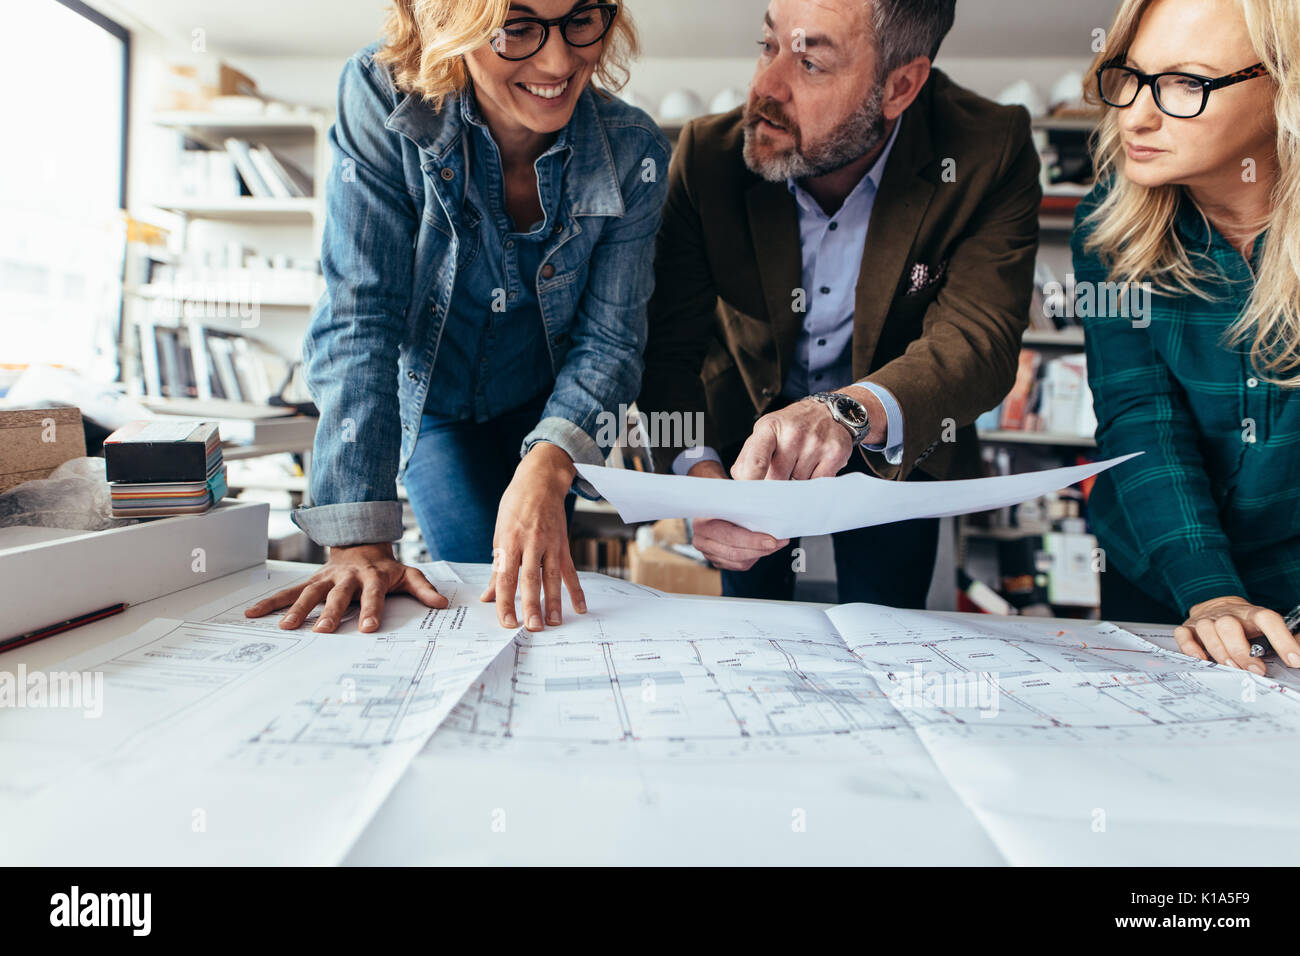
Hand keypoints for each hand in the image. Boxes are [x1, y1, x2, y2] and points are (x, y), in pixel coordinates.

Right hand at [244, 542, 446, 632]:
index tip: (367, 628)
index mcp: (372, 576)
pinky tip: (252, 613)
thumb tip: (442, 605)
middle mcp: (347, 577)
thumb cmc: (386, 567)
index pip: (373, 595)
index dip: (371, 610)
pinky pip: (289, 592)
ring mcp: (326, 578)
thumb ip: (423, 589)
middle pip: (338, 596)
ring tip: (285, 627)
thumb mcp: (408, 574)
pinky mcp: (311, 581)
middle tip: (322, 631)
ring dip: (297, 609)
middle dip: (330, 612)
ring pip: (310, 592)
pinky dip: (271, 601)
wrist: (361, 542)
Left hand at [480, 441, 586, 630]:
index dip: (505, 601)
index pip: (505, 577)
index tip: (506, 622)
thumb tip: (487, 596)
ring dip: (554, 602)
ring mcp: (549, 544)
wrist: (540, 480)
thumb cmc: (515, 506)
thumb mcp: (499, 533)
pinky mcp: (563, 544)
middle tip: (532, 627)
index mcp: (509, 541)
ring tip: (554, 623)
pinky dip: (576, 590)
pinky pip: (570, 571)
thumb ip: (497, 567)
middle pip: (530, 579)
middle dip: (531, 605)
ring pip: (551, 577)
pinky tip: (580, 607)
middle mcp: (530, 543)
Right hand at [686, 458, 788, 570]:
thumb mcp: (732, 495)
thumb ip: (747, 503)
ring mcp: (708, 553)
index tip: (772, 540)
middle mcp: (701, 541)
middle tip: (779, 543)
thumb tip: (770, 505)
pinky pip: (739, 565)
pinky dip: (753, 558)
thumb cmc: (723, 498)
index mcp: (701, 523)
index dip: (752, 540)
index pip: (729, 536)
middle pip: (734, 552)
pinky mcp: (717, 561)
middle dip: (760, 549)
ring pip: (739, 562)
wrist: (712, 503)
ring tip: (776, 544)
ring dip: (760, 554)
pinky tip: (762, 548)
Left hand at [731, 385, 884, 480]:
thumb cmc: (792, 426)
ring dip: (796, 484)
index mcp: (769, 428)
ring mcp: (816, 444)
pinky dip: (813, 484)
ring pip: (798, 485)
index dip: (751, 483)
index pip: (756, 461)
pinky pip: (818, 484)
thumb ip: (748, 458)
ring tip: (798, 466)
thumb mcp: (765, 432)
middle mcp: (793, 434)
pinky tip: (812, 470)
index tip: (750, 497)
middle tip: (779, 476)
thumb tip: (742, 484)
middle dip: (775, 484)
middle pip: (777, 479)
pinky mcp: (835, 454)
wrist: (828, 411)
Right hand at [1173, 595, 1299, 673]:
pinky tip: (1202, 659)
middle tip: (1256, 671)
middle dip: (1242, 651)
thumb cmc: (1244, 623)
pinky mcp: (1189, 628)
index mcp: (1251, 614)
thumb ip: (1283, 639)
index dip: (1281, 639)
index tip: (1294, 660)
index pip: (1267, 619)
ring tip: (1232, 669)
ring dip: (1220, 652)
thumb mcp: (1264, 627)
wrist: (1216, 605)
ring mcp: (1206, 620)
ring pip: (1208, 630)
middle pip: (1230, 625)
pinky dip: (1191, 648)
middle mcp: (1227, 614)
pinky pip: (1184, 636)